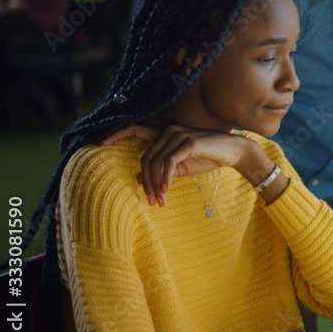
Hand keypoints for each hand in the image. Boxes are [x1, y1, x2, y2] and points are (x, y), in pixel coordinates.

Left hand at [100, 124, 267, 206]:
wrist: (234, 152)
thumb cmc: (208, 158)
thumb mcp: (181, 167)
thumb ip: (161, 170)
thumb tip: (138, 177)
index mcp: (165, 134)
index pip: (135, 130)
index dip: (116, 135)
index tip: (99, 145)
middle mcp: (169, 131)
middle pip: (145, 157)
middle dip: (145, 181)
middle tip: (150, 200)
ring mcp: (178, 135)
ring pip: (155, 162)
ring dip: (155, 184)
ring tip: (159, 201)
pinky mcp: (188, 143)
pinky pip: (169, 163)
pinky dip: (165, 179)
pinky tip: (166, 191)